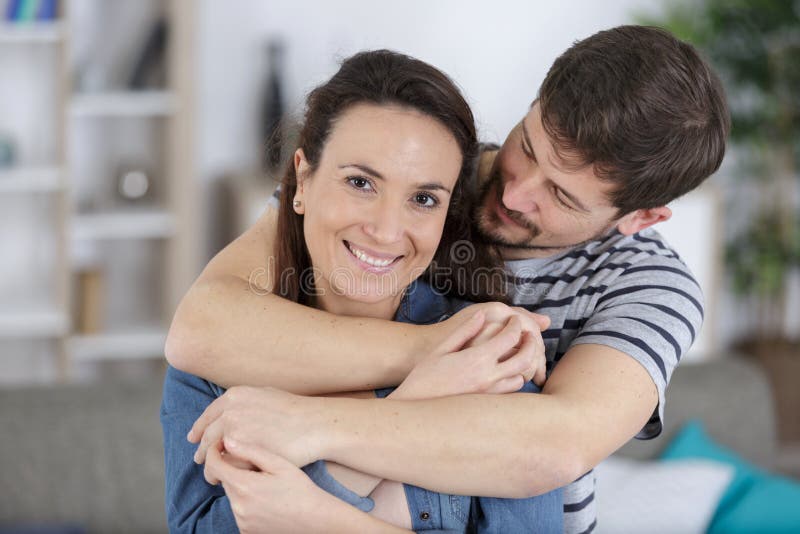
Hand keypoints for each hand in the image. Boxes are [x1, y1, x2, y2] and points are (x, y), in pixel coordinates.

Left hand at [187, 385, 321, 467]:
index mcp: (234, 397)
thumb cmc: (296, 411)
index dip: (199, 429)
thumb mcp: (265, 394)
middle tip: (199, 459)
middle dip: (202, 450)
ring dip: (210, 465)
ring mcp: (234, 433)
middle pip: (206, 437)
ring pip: (213, 455)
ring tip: (211, 475)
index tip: (194, 438)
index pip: (207, 417)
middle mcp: (230, 413)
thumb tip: (230, 407)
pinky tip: (226, 479)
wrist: (314, 425)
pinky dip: (224, 474)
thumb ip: (243, 401)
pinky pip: (227, 467)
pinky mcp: (242, 453)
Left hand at [204, 440, 344, 533]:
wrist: (315, 520)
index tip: (219, 444)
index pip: (215, 466)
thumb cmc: (300, 488)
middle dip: (233, 469)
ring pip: (232, 495)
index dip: (214, 452)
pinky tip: (266, 499)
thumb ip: (250, 451)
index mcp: (244, 486)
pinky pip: (239, 511)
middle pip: (225, 480)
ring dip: (241, 486)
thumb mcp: (279, 463)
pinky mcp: (246, 531)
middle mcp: (238, 506)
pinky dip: (247, 503)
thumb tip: (227, 440)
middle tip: (256, 465)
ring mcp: (241, 521)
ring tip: (266, 484)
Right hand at [392, 312, 541, 399]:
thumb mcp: (442, 349)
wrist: (416, 407)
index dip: (516, 325)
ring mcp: (490, 394)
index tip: (514, 320)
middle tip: (529, 335)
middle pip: (524, 358)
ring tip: (518, 355)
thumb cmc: (424, 376)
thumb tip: (481, 315)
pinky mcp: (487, 405)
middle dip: (532, 344)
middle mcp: (488, 377)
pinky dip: (514, 380)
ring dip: (524, 365)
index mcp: (477, 359)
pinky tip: (506, 374)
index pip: (510, 337)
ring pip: (521, 377)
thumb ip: (465, 331)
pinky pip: (510, 392)